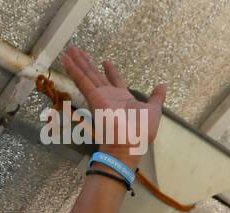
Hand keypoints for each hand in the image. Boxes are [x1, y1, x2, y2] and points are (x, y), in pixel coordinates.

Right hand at [60, 46, 165, 165]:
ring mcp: (99, 97)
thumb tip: (163, 86)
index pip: (114, 81)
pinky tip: (67, 60)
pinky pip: (83, 82)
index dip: (110, 70)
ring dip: (77, 63)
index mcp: (123, 98)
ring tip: (69, 50)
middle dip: (88, 63)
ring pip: (87, 76)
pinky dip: (74, 71)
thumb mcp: (154, 110)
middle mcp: (109, 96)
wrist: (129, 145)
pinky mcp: (94, 99)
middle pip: (96, 75)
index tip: (106, 61)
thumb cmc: (141, 132)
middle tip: (79, 51)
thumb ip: (157, 97)